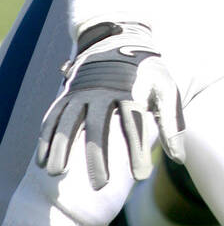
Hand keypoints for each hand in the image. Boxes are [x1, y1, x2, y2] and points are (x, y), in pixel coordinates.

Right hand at [37, 21, 184, 190]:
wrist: (121, 39)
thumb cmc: (148, 73)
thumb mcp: (167, 90)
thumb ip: (173, 124)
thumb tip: (178, 159)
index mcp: (130, 90)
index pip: (135, 124)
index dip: (138, 150)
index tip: (141, 176)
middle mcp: (103, 91)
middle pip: (98, 126)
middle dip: (97, 157)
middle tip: (99, 186)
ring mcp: (82, 91)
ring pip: (68, 121)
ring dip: (61, 147)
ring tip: (57, 174)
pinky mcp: (68, 94)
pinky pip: (53, 116)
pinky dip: (46, 138)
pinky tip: (43, 162)